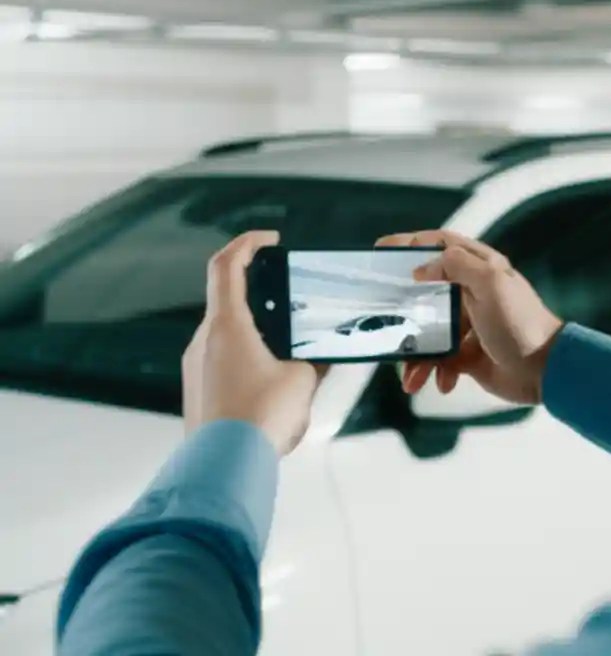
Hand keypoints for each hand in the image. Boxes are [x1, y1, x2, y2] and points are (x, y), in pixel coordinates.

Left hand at [182, 231, 323, 455]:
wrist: (225, 467)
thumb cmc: (261, 419)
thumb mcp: (303, 380)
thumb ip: (313, 360)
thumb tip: (319, 357)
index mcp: (227, 325)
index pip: (227, 265)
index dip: (248, 243)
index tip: (270, 239)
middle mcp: (203, 340)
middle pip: (229, 302)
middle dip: (263, 300)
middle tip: (292, 307)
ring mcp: (195, 367)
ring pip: (227, 336)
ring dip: (257, 336)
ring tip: (290, 357)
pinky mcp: (197, 391)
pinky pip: (222, 363)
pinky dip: (248, 362)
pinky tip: (274, 386)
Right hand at [375, 230, 563, 403]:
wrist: (545, 370)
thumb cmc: (521, 323)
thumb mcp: (491, 284)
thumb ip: (458, 266)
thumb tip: (423, 267)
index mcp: (481, 269)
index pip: (442, 246)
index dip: (411, 244)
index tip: (382, 250)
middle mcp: (473, 293)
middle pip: (427, 292)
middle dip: (404, 307)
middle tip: (381, 315)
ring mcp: (470, 325)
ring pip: (428, 333)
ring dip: (416, 355)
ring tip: (411, 376)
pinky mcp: (468, 355)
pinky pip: (440, 360)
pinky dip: (435, 372)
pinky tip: (442, 382)